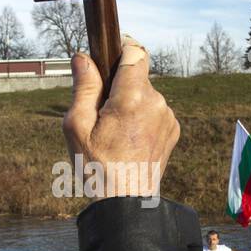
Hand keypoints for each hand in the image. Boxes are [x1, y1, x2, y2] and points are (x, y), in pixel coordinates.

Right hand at [63, 38, 177, 199]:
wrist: (125, 203)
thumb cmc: (96, 167)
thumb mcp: (77, 126)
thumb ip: (83, 87)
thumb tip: (82, 56)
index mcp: (131, 98)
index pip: (135, 52)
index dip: (123, 48)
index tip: (110, 54)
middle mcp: (156, 102)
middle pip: (137, 76)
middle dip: (119, 85)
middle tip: (101, 111)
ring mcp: (168, 117)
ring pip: (146, 94)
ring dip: (131, 102)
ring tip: (115, 132)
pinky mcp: (173, 130)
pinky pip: (155, 111)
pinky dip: (142, 117)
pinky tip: (129, 139)